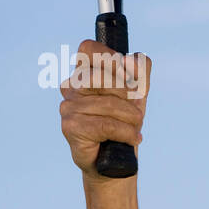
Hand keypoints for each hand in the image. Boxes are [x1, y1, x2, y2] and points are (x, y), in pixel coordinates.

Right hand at [59, 39, 149, 177]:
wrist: (118, 160)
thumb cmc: (125, 123)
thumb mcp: (139, 92)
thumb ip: (140, 70)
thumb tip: (130, 59)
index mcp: (84, 73)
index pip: (89, 48)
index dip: (111, 58)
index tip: (127, 77)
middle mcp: (71, 87)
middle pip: (102, 76)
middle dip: (127, 95)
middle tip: (133, 112)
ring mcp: (68, 106)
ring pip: (108, 103)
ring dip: (130, 118)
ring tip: (133, 129)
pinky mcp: (70, 126)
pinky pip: (105, 124)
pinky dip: (125, 132)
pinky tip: (130, 138)